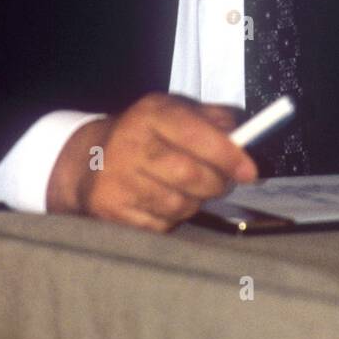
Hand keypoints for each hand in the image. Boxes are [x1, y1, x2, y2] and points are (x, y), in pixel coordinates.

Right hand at [46, 93, 257, 230]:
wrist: (89, 160)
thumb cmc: (147, 136)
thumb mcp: (175, 113)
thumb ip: (213, 119)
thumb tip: (243, 136)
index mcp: (150, 113)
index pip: (196, 134)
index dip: (228, 155)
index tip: (250, 171)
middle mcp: (130, 143)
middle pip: (191, 175)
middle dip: (216, 184)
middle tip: (221, 183)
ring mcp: (116, 178)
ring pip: (179, 205)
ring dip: (193, 203)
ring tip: (185, 190)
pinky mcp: (110, 209)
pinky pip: (160, 225)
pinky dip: (170, 219)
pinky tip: (160, 202)